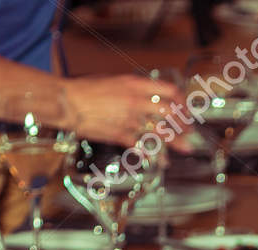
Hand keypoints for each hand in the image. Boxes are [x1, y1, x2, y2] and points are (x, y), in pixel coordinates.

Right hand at [64, 75, 186, 145]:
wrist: (68, 102)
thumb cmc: (86, 90)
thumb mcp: (114, 81)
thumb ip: (133, 89)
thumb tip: (146, 96)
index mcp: (135, 85)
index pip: (169, 90)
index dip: (181, 101)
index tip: (184, 108)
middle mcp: (137, 102)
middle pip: (170, 113)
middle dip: (183, 123)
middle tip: (189, 130)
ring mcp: (130, 120)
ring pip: (160, 132)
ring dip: (176, 142)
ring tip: (185, 148)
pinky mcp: (121, 135)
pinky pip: (142, 146)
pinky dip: (153, 154)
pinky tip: (160, 160)